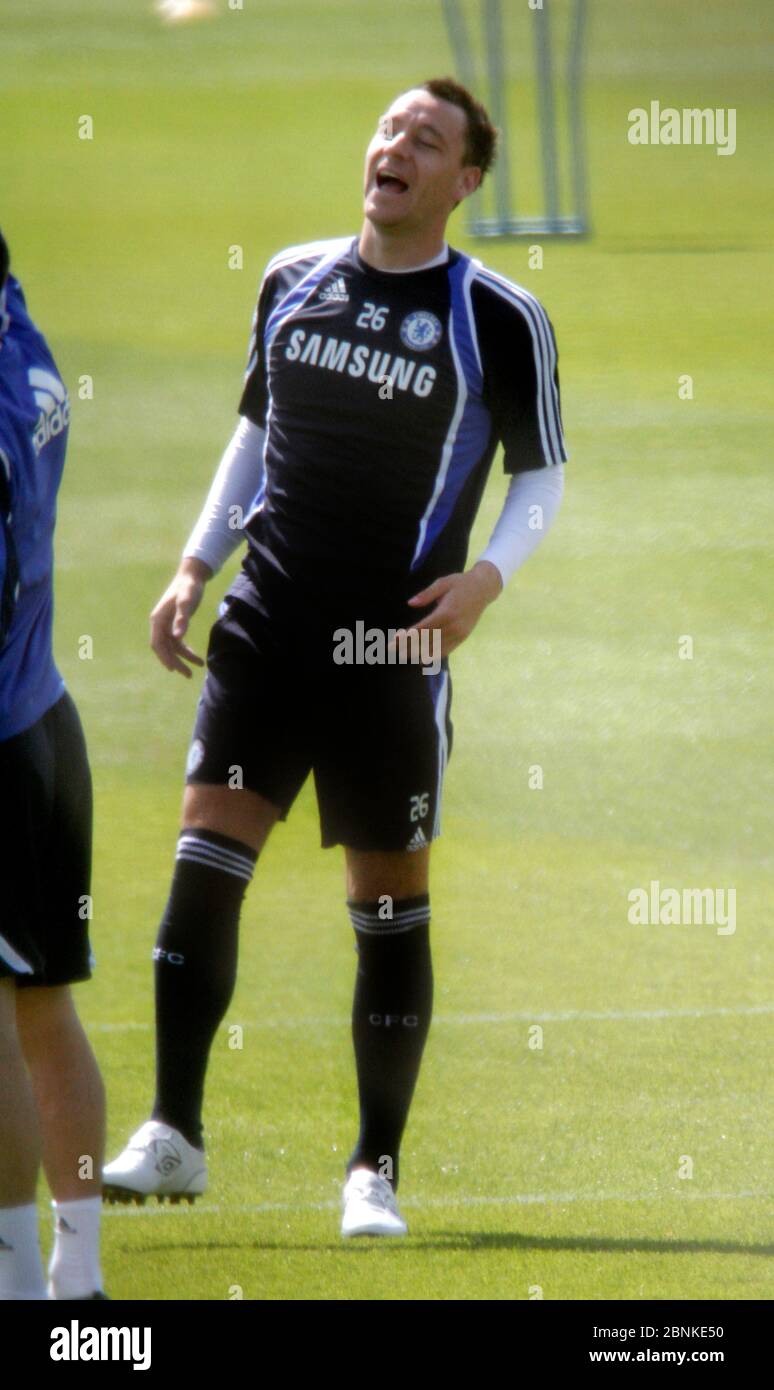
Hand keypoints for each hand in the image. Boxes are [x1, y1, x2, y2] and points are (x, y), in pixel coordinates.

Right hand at [150, 556, 212, 676]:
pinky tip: (196, 657)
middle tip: (189, 674)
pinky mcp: (174, 624)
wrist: (192, 576)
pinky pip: (177, 642)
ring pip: (172, 647)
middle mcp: (159, 624)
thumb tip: (177, 637)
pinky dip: (185, 650)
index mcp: (158, 619)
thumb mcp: (187, 602)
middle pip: (164, 649)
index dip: (164, 657)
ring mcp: (166, 625)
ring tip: (199, 666)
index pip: (157, 644)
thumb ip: (182, 619)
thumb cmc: (189, 587)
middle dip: (175, 662)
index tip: (173, 669)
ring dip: (183, 658)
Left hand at [394, 560, 502, 660]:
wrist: (483, 589)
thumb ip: (426, 594)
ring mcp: (459, 634)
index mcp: (447, 612)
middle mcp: (454, 626)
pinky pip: (446, 650)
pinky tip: (420, 657)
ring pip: (436, 649)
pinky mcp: (462, 637)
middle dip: (408, 647)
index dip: (407, 637)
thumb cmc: (460, 583)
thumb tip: (410, 603)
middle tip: (392, 650)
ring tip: (402, 655)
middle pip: (427, 641)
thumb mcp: (443, 583)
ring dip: (418, 653)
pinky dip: (432, 655)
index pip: (423, 629)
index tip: (394, 640)